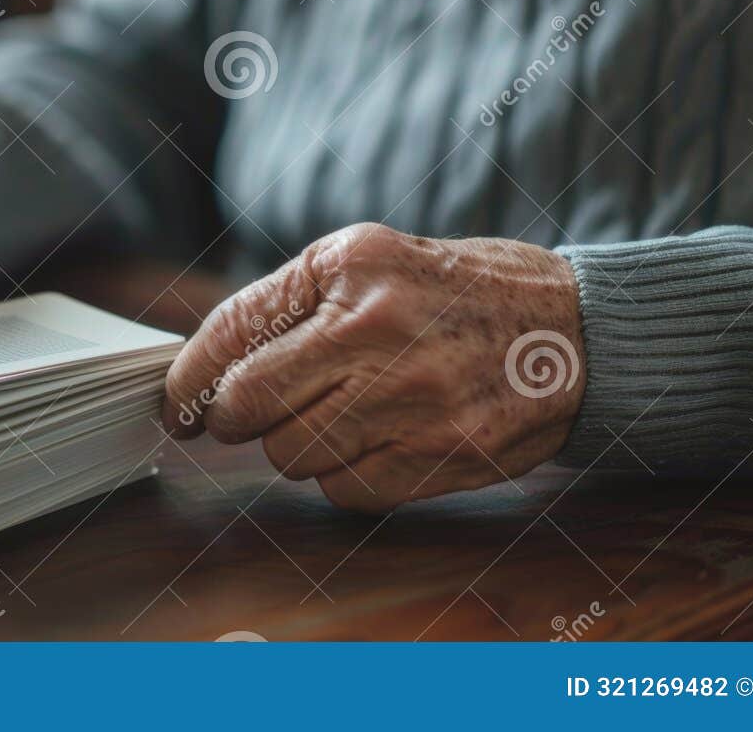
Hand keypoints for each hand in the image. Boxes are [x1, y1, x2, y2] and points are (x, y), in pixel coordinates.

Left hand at [162, 224, 585, 512]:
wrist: (575, 333)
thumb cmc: (455, 295)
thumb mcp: (370, 261)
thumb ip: (287, 305)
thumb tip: (203, 368)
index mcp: (350, 266)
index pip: (232, 331)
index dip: (188, 380)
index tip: (177, 406)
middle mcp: (376, 328)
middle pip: (248, 405)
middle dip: (236, 419)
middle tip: (250, 416)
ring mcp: (412, 396)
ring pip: (291, 455)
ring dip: (300, 445)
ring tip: (345, 413)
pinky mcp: (441, 454)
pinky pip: (345, 490)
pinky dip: (346, 475)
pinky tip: (381, 440)